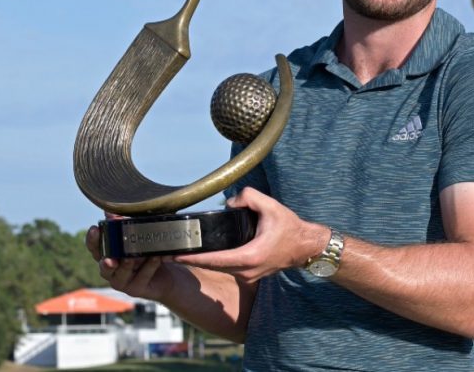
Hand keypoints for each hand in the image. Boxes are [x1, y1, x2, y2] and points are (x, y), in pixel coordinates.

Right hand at [85, 222, 177, 300]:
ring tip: (131, 258)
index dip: (93, 239)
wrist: (168, 274)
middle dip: (106, 261)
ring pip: (120, 275)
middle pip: (103, 266)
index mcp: (108, 254)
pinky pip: (141, 278)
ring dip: (126, 266)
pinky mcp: (136, 289)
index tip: (95, 229)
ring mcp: (122, 281)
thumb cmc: (148, 251)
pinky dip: (149, 267)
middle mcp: (111, 270)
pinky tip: (155, 257)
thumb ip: (124, 224)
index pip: (95, 247)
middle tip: (109, 258)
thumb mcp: (138, 236)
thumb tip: (110, 212)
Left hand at [174, 187, 327, 281]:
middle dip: (190, 260)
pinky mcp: (248, 275)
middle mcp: (247, 270)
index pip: (214, 259)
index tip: (174, 256)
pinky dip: (213, 262)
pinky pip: (226, 269)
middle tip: (168, 253)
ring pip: (218, 269)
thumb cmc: (290, 228)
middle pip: (211, 266)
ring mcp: (248, 276)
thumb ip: (248, 197)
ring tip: (181, 253)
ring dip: (201, 262)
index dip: (192, 258)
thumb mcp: (270, 206)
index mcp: (250, 256)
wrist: (305, 247)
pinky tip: (202, 254)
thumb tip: (229, 202)